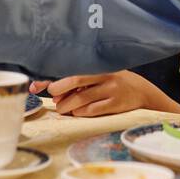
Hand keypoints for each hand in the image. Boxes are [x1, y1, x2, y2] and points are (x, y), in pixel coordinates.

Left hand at [32, 70, 179, 117]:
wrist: (142, 92)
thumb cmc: (115, 83)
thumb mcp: (100, 76)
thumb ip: (80, 82)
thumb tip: (54, 93)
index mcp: (98, 65)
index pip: (72, 69)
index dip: (53, 77)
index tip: (36, 85)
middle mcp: (104, 75)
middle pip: (76, 79)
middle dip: (58, 88)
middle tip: (53, 96)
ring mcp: (111, 89)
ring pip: (82, 98)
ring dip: (67, 106)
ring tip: (62, 109)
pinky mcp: (116, 104)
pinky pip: (93, 110)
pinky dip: (81, 112)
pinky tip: (77, 112)